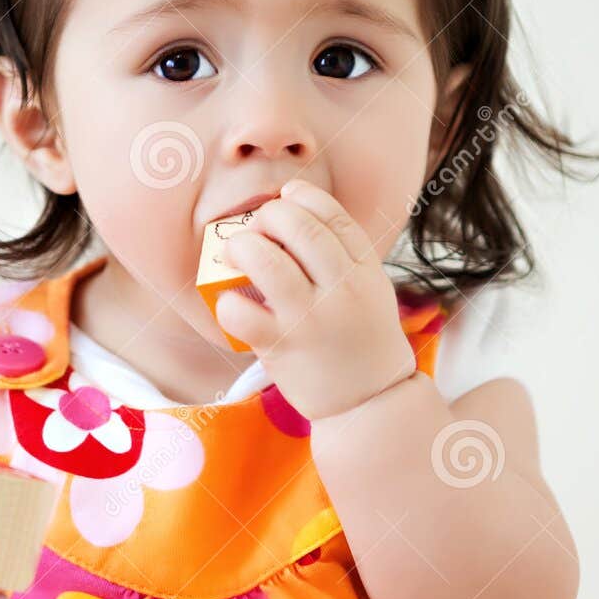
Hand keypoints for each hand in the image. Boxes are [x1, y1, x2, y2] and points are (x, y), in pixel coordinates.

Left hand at [214, 180, 416, 419]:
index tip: (286, 197)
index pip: (333, 215)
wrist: (371, 402)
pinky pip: (242, 313)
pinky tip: (230, 302)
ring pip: (267, 262)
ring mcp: (310, 318)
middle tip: (256, 229)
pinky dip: (226, 302)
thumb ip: (341, 257)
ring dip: (242, 247)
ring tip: (234, 254)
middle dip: (269, 216)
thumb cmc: (360, 340)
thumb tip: (293, 214)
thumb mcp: (369, 290)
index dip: (303, 196)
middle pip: (299, 228)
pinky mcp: (282, 347)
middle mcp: (341, 290)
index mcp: (364, 271)